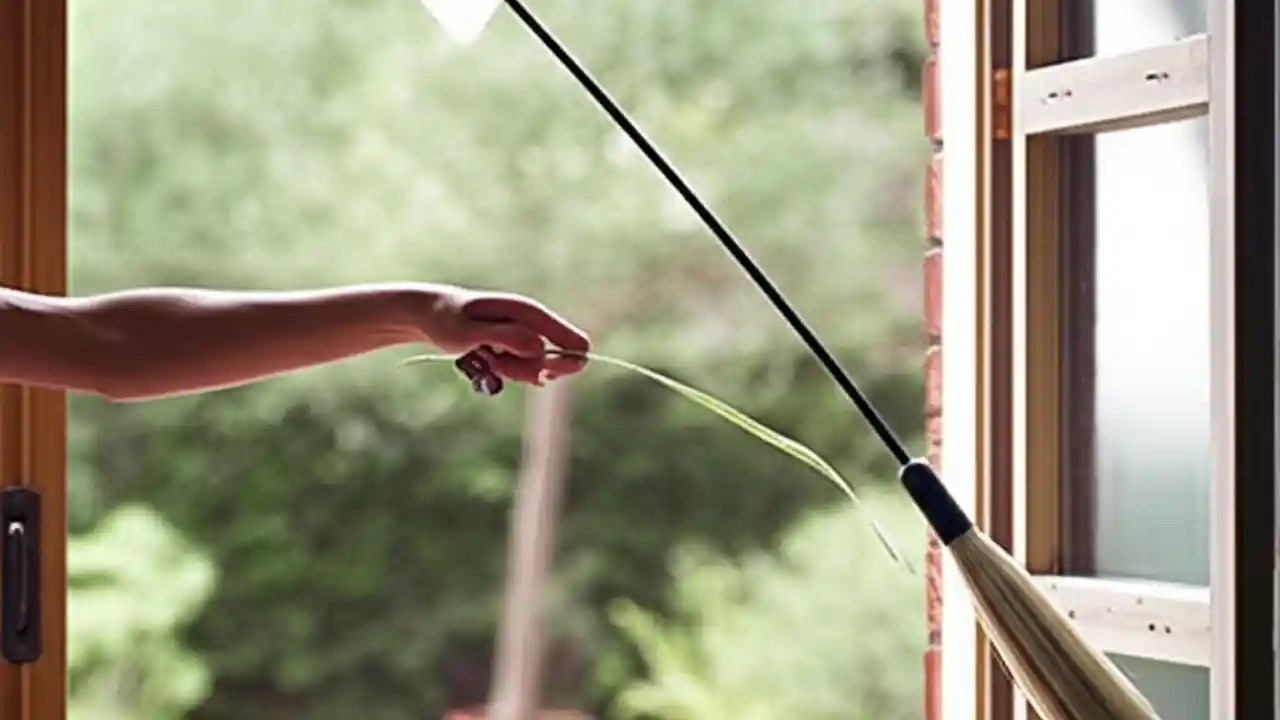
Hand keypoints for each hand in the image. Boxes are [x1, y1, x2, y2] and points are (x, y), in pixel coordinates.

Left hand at [421, 286, 589, 385]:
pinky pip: (526, 370)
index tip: (531, 372)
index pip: (576, 343)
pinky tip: (490, 362)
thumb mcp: (471, 332)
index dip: (562, 365)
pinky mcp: (520, 347)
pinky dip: (508, 373)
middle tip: (496, 363)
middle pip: (559, 362)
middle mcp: (535, 323)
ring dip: (513, 372)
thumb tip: (541, 347)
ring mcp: (528, 336)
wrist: (433, 316)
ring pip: (539, 369)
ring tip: (486, 359)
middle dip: (528, 371)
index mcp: (531, 313)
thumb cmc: (448, 321)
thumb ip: (506, 337)